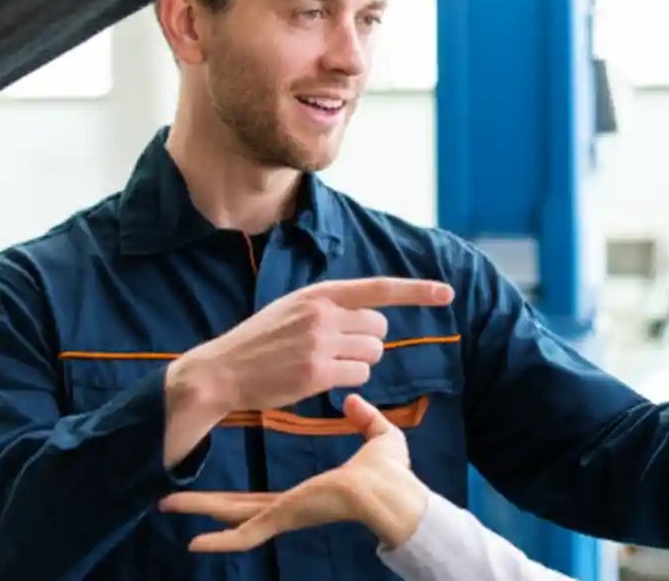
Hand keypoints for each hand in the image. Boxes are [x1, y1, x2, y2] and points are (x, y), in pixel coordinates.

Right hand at [160, 394, 428, 551]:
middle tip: (170, 498)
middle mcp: (289, 506)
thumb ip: (364, 420)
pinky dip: (222, 541)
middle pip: (237, 507)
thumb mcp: (376, 439)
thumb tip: (352, 400)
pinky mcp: (288, 516)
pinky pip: (249, 533)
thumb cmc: (392, 476)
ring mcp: (285, 514)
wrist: (394, 493)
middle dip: (205, 504)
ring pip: (234, 517)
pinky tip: (195, 543)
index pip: (261, 498)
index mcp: (304, 495)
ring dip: (201, 512)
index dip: (236, 498)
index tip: (213, 492)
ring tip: (167, 504)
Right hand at [168, 277, 454, 414]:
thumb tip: (374, 315)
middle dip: (369, 340)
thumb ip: (330, 305)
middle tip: (338, 348)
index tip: (447, 292)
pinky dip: (348, 380)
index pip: (379, 288)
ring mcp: (320, 344)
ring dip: (359, 361)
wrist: (222, 370)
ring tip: (325, 362)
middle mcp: (323, 314)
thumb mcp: (293, 307)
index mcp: (319, 293)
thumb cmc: (260, 340)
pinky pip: (358, 376)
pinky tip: (320, 378)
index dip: (416, 291)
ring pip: (373, 354)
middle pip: (380, 328)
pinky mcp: (317, 373)